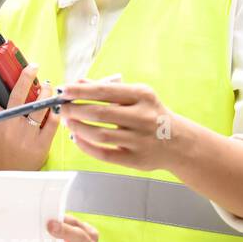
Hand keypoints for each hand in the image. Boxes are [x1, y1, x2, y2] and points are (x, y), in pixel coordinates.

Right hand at [0, 62, 59, 171]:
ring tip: (47, 86)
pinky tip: (54, 106)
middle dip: (26, 77)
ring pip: (39, 106)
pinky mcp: (40, 144)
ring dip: (45, 92)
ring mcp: (25, 135)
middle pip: (17, 96)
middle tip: (33, 66)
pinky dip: (55, 111)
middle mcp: (8, 126)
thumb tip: (3, 81)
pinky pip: (52, 122)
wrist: (11, 171)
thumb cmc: (2, 143)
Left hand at [58, 79, 181, 172]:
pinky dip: (86, 146)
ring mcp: (140, 140)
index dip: (80, 91)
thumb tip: (77, 83)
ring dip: (78, 128)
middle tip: (63, 108)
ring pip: (99, 134)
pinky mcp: (136, 159)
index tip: (63, 90)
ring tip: (68, 122)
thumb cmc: (150, 114)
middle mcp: (143, 117)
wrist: (179, 142)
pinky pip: (104, 154)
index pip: (105, 91)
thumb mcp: (135, 96)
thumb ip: (106, 89)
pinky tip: (77, 138)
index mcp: (143, 96)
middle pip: (99, 113)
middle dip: (75, 110)